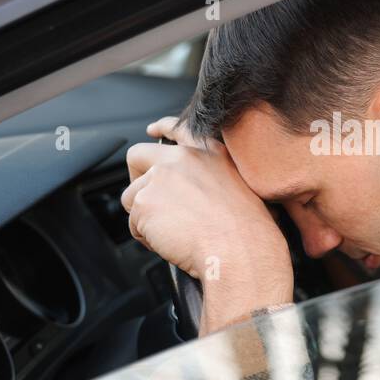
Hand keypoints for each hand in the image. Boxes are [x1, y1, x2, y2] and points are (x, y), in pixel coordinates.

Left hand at [122, 117, 292, 333]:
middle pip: (137, 157)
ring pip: (132, 198)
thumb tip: (186, 194)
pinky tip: (172, 243)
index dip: (162, 129)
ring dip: (146, 218)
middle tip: (151, 203)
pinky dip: (147, 238)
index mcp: (209, 153)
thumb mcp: (237, 191)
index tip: (153, 131)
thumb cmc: (247, 232)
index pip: (179, 129)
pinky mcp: (144, 201)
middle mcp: (182, 159)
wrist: (241, 250)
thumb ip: (207, 180)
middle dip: (137, 180)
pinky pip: (133, 224)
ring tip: (175, 234)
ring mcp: (160, 177)